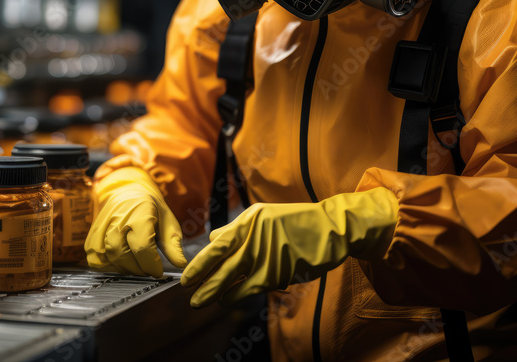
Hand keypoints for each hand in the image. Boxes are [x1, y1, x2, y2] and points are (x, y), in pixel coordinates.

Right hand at [85, 167, 187, 276]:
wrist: (127, 194)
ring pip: (109, 258)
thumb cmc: (151, 211)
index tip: (159, 271)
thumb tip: (181, 264)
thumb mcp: (168, 223)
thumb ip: (174, 245)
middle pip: (123, 254)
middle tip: (149, 269)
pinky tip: (122, 263)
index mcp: (139, 213)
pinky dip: (110, 267)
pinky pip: (97, 261)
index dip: (151, 264)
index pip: (142, 245)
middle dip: (139, 269)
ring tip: (137, 265)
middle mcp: (117, 220)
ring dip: (125, 269)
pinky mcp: (91, 238)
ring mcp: (101, 228)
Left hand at [180, 187, 398, 307]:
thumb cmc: (295, 223)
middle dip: (200, 277)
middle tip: (186, 288)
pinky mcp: (277, 273)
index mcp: (249, 220)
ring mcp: (265, 256)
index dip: (200, 260)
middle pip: (218, 261)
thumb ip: (239, 229)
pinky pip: (249, 288)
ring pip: (230, 277)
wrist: (330, 228)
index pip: (216, 243)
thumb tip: (214, 239)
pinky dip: (235, 296)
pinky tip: (225, 301)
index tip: (188, 272)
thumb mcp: (264, 215)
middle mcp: (253, 236)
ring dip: (212, 291)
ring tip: (198, 301)